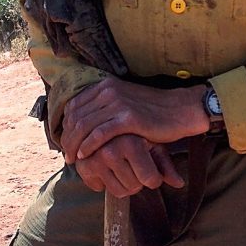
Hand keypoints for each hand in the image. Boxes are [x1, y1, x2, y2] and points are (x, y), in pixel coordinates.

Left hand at [61, 78, 209, 162]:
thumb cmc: (151, 111)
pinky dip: (88, 146)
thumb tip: (80, 122)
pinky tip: (85, 156)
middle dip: (67, 138)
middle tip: (66, 155)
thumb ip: (103, 107)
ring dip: (74, 145)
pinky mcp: (128, 118)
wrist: (179, 110)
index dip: (65, 126)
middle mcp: (109, 91)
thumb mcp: (124, 102)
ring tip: (73, 159)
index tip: (66, 142)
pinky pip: (99, 134)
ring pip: (84, 126)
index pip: (74, 106)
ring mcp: (119, 103)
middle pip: (76, 117)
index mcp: (106, 85)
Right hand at [73, 134, 184, 196]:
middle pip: (134, 187)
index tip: (153, 171)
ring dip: (124, 185)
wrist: (111, 120)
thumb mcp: (155, 145)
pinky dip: (105, 183)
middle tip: (136, 166)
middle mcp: (111, 151)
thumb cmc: (140, 134)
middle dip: (138, 181)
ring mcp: (94, 159)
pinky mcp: (83, 165)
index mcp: (132, 144)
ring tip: (124, 168)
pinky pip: (100, 188)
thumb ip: (166, 165)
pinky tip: (108, 170)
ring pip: (119, 191)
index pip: (150, 180)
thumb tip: (180, 184)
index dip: (154, 179)